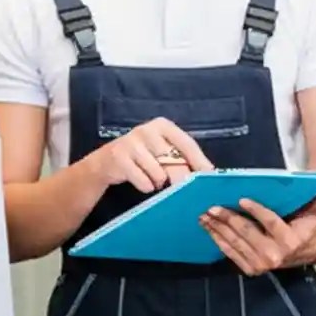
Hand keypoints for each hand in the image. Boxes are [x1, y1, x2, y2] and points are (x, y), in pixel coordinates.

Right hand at [86, 117, 213, 193]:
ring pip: (158, 173)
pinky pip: (143, 181)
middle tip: (185, 190)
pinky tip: (142, 181)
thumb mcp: (162, 150)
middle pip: (173, 160)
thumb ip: (182, 156)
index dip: (199, 161)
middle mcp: (148, 130)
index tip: (209, 176)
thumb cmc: (143, 156)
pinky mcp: (119, 157)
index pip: (187, 143)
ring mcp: (132, 143)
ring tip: (156, 180)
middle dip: (181, 178)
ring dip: (160, 183)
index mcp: (163, 125)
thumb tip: (207, 172)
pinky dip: (146, 186)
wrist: (106, 161)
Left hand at [199, 188, 315, 274]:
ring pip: (235, 242)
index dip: (257, 211)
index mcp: (290, 241)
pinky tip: (208, 227)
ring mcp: (260, 264)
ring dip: (218, 228)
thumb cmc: (307, 227)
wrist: (302, 251)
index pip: (271, 223)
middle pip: (247, 233)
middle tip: (213, 206)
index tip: (242, 199)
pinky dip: (217, 239)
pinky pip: (230, 252)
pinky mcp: (250, 268)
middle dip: (228, 219)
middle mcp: (274, 256)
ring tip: (205, 214)